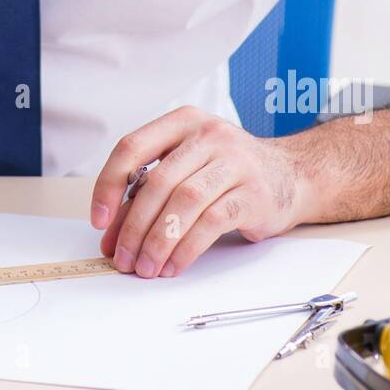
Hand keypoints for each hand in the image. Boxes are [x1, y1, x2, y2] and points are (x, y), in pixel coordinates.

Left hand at [90, 107, 307, 277]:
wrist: (291, 175)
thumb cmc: (228, 172)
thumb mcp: (189, 163)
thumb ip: (153, 187)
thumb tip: (112, 232)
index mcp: (182, 122)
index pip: (132, 148)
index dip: (108, 186)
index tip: (99, 221)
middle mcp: (208, 135)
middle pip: (157, 182)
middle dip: (132, 226)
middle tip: (121, 257)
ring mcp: (234, 162)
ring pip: (183, 203)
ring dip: (157, 242)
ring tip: (145, 267)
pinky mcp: (253, 193)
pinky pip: (211, 223)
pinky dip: (186, 249)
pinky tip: (173, 266)